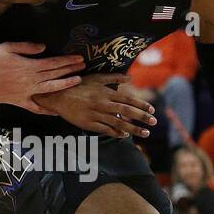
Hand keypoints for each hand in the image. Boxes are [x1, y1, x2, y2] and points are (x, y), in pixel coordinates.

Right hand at [0, 42, 83, 112]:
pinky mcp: (20, 101)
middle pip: (55, 74)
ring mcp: (27, 92)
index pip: (53, 63)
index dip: (67, 61)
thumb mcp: (7, 47)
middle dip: (71, 70)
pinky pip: (35, 107)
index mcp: (29, 66)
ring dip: (65, 85)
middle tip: (83, 67)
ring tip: (77, 82)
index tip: (79, 58)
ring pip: (50, 89)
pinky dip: (46, 110)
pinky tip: (56, 112)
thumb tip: (43, 47)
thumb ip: (27, 47)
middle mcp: (31, 79)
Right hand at [42, 74, 156, 137]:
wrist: (59, 96)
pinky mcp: (88, 124)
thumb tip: (130, 78)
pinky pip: (105, 130)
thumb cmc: (79, 86)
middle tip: (154, 122)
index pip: (128, 99)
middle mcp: (103, 103)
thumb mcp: (97, 78)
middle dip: (142, 117)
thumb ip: (114, 78)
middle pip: (127, 112)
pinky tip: (125, 135)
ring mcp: (96, 114)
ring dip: (133, 129)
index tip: (152, 109)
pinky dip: (116, 133)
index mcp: (106, 92)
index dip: (141, 105)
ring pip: (118, 123)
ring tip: (145, 133)